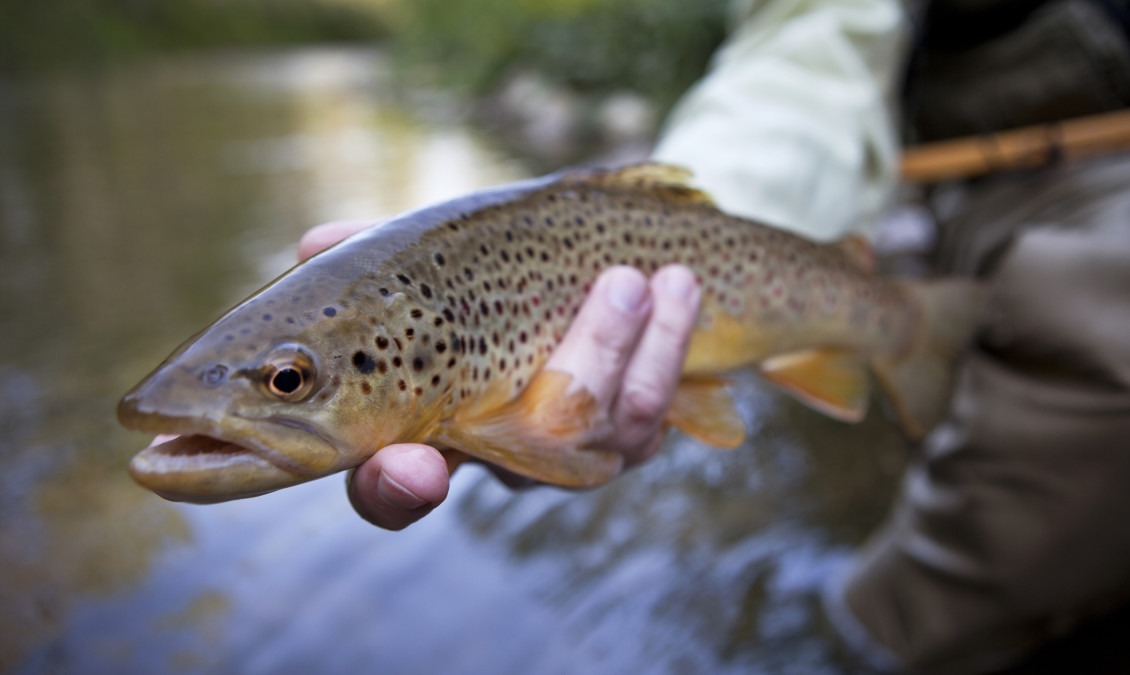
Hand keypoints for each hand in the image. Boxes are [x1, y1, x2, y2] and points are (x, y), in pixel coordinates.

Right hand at [300, 219, 701, 529]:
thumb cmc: (476, 270)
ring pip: (611, 432)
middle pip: (531, 458)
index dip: (397, 489)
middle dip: (586, 371)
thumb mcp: (423, 258)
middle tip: (622, 285)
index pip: (390, 489)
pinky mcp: (624, 442)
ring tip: (662, 274)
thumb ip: (373, 255)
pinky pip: (655, 417)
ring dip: (647, 347)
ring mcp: (564, 456)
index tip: (414, 465)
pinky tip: (682, 286)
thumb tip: (315, 244)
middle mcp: (491, 457)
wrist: (587, 266)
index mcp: (420, 429)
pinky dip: (674, 348)